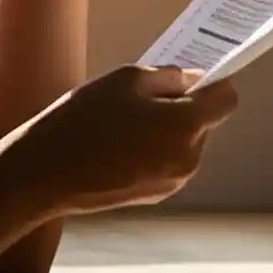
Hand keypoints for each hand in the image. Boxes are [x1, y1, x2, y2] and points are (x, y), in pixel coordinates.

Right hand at [5, 66, 238, 215]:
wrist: (45, 173)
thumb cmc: (83, 120)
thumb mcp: (125, 80)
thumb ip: (168, 76)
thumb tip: (191, 78)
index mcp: (186, 125)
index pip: (226, 100)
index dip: (214, 84)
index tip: (195, 77)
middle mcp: (188, 157)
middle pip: (204, 122)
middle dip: (184, 107)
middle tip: (144, 97)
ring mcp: (173, 181)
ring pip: (185, 143)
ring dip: (167, 129)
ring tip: (125, 121)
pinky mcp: (156, 196)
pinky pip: (168, 162)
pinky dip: (155, 150)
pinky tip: (120, 144)